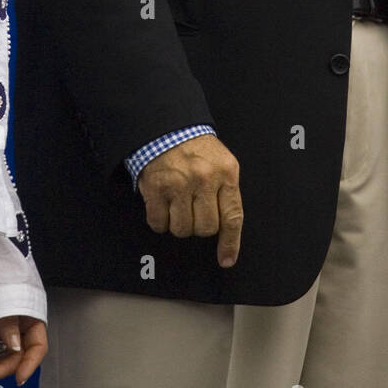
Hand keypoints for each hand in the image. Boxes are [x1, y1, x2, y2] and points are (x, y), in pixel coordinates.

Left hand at [0, 314, 47, 387]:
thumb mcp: (7, 301)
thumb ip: (11, 325)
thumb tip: (14, 346)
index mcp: (32, 319)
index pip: (37, 347)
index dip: (30, 364)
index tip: (20, 378)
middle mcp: (19, 328)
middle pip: (16, 355)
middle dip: (3, 369)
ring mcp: (1, 331)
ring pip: (0, 356)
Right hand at [138, 134, 242, 267]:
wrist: (166, 127)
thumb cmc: (196, 148)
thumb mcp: (222, 162)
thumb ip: (226, 191)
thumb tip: (227, 230)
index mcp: (226, 173)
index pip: (232, 217)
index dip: (230, 243)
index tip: (226, 260)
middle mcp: (204, 179)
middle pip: (205, 228)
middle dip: (199, 225)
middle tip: (193, 209)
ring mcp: (179, 184)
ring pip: (182, 229)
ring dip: (178, 224)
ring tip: (177, 204)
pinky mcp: (155, 189)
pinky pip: (158, 223)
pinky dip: (159, 220)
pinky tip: (162, 205)